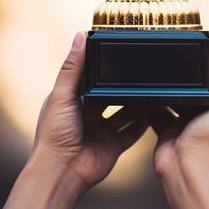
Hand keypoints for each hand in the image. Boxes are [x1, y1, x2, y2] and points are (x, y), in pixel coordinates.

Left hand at [29, 32, 147, 194]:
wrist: (61, 172)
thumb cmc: (54, 134)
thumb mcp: (62, 94)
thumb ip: (73, 67)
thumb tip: (80, 36)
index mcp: (73, 100)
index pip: (91, 78)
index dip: (104, 67)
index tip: (119, 53)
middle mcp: (88, 114)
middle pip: (111, 95)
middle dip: (124, 85)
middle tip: (141, 70)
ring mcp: (102, 130)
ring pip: (125, 112)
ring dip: (137, 102)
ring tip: (151, 87)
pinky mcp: (113, 145)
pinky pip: (132, 132)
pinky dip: (143, 123)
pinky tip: (154, 110)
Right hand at [150, 38, 208, 179]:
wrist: (186, 167)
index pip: (207, 73)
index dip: (200, 58)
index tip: (188, 39)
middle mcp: (198, 108)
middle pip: (185, 82)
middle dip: (177, 70)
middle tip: (164, 50)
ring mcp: (179, 118)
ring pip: (167, 93)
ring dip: (160, 83)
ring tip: (150, 64)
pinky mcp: (161, 126)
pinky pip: (151, 107)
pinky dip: (146, 98)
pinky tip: (139, 86)